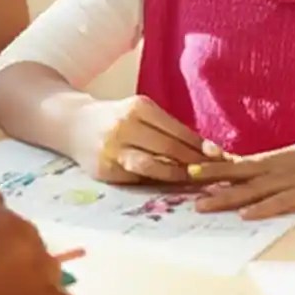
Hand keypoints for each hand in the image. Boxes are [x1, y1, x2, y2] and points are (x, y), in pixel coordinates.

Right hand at [68, 95, 209, 183]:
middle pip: (170, 148)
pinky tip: (171, 186)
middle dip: (196, 163)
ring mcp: (114, 149)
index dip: (202, 146)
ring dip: (179, 176)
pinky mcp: (105, 168)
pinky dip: (157, 182)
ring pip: (154, 166)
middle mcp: (126, 126)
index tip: (222, 157)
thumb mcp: (139, 113)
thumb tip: (207, 150)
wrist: (72, 124)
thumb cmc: (115, 119)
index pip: (178, 131)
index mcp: (139, 108)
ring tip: (196, 182)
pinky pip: (137, 177)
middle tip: (218, 174)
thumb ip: (167, 129)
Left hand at [190, 126, 294, 218]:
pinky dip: (263, 208)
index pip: (238, 164)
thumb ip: (277, 170)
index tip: (187, 170)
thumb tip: (254, 178)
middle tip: (183, 187)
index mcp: (277, 160)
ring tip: (202, 204)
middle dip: (210, 182)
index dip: (213, 167)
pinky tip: (246, 214)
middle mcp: (280, 168)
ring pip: (254, 190)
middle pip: (238, 175)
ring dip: (227, 198)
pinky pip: (283, 202)